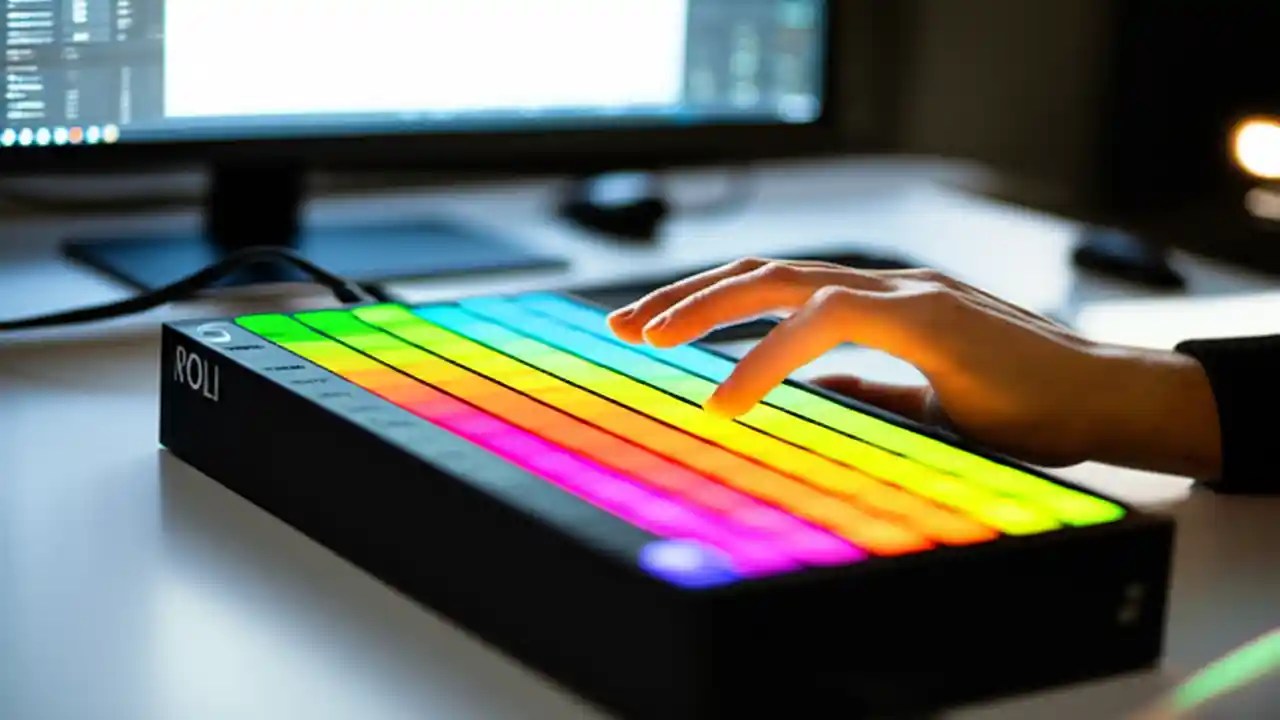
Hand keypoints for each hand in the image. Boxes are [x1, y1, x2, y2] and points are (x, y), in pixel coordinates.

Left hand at [607, 258, 1221, 476]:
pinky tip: (726, 396)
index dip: (711, 306)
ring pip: (784, 278)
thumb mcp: (923, 403)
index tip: (654, 334)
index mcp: (882, 304)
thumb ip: (868, 390)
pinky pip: (830, 323)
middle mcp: (885, 286)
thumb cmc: (1025, 406)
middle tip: (622, 327)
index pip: (777, 289)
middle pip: (762, 270)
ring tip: (650, 340)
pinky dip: (768, 356)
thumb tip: (810, 394)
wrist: (1109, 402)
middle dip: (685, 297)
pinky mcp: (929, 315)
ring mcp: (907, 292)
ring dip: (708, 308)